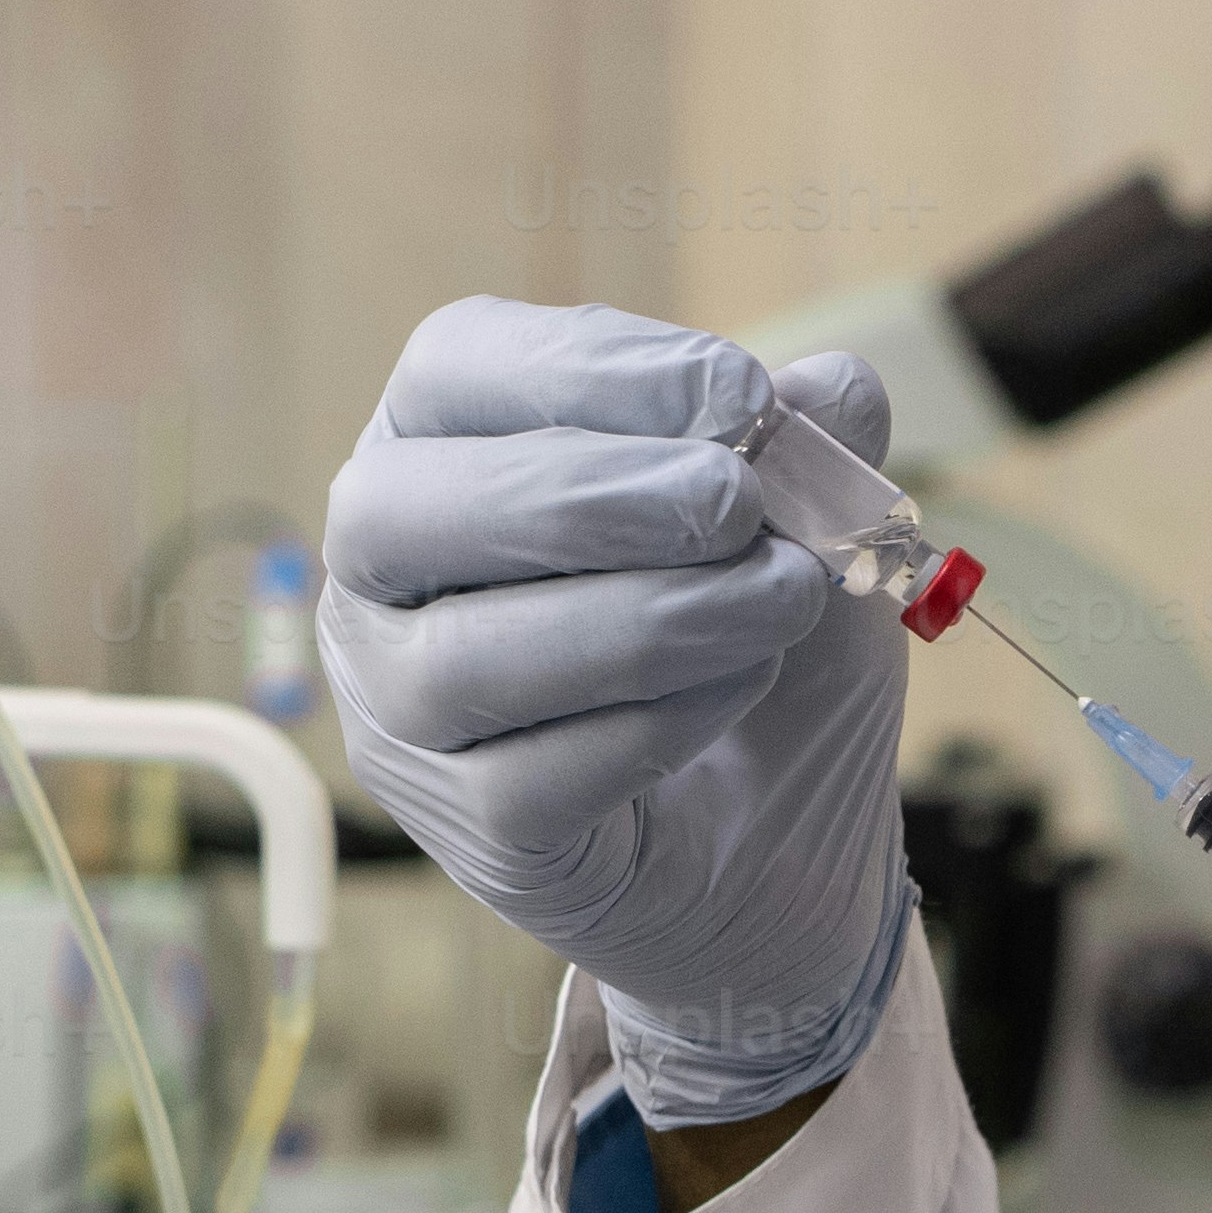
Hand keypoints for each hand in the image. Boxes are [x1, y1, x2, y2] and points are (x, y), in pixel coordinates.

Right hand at [320, 301, 914, 1124]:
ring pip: (467, 656)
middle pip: (401, 508)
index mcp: (438, 453)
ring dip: (648, 617)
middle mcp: (380, 583)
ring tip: (784, 599)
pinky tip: (746, 688)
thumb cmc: (759, 651)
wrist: (783, 843)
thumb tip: (831, 387)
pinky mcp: (469, 830)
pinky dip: (657, 723)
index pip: (454, 369)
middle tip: (738, 503)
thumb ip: (814, 450)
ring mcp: (404, 717)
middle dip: (587, 494)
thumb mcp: (810, 533)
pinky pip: (529, 778)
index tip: (742, 395)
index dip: (592, 370)